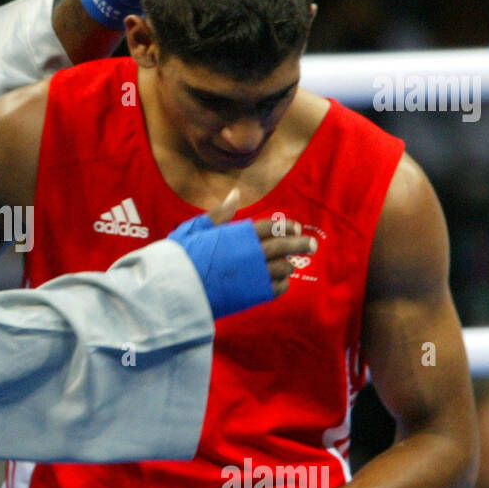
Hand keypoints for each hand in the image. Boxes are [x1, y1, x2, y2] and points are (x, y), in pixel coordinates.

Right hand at [167, 189, 315, 317]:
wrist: (176, 289)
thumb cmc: (181, 257)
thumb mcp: (196, 229)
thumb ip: (219, 213)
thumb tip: (235, 194)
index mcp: (239, 234)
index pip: (271, 227)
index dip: (286, 226)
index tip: (295, 227)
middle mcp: (251, 252)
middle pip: (284, 246)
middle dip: (301, 244)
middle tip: (312, 245)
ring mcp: (254, 274)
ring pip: (283, 267)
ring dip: (289, 265)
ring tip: (292, 264)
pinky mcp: (253, 293)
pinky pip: (277, 287)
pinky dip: (282, 284)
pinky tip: (281, 281)